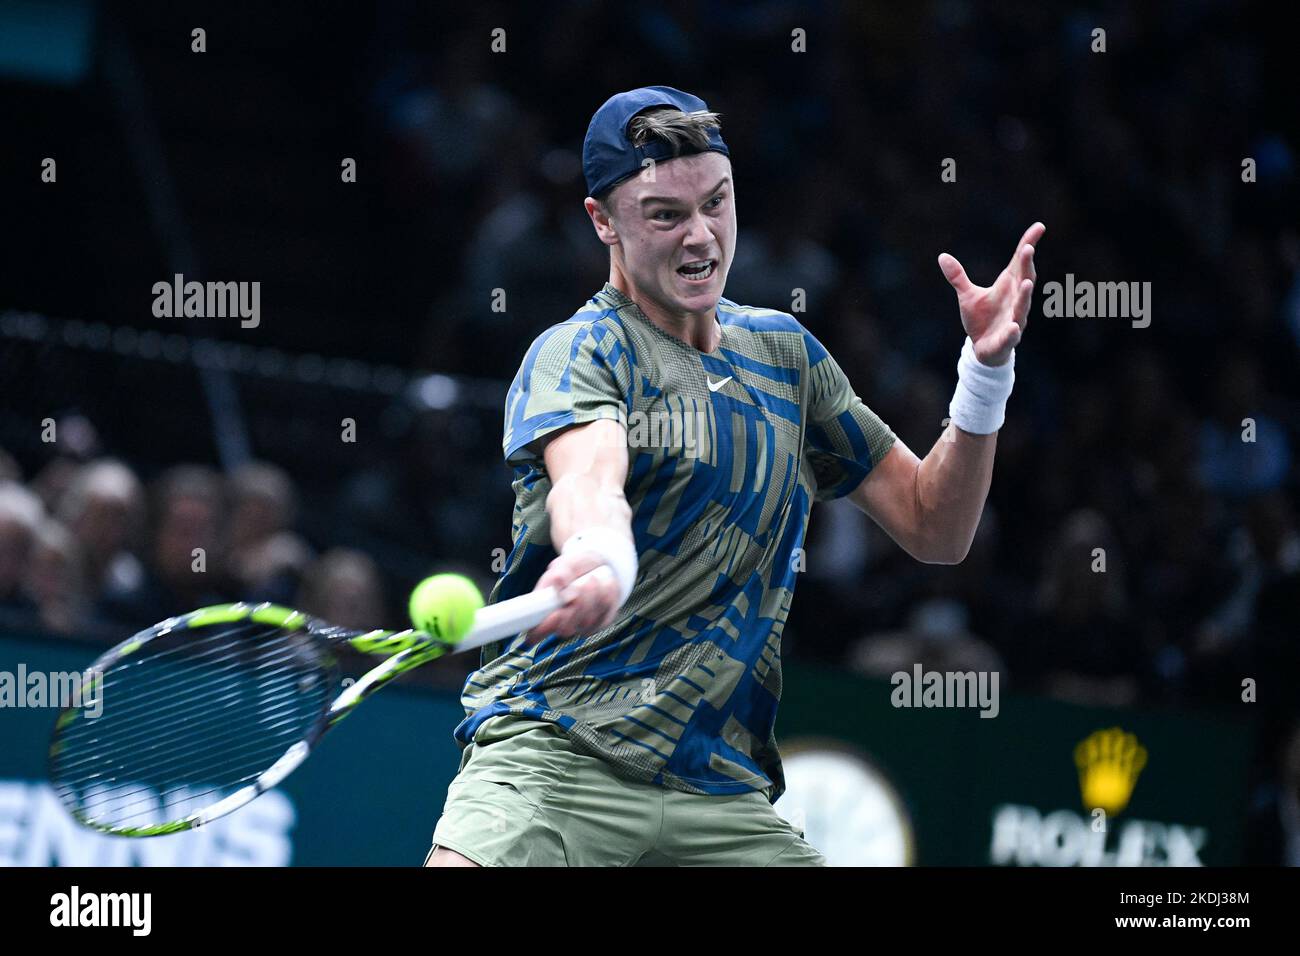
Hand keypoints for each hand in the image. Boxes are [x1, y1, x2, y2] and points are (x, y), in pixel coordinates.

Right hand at [525, 551, 620, 642]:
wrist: (598, 566)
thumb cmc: (574, 567)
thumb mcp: (565, 564)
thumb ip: (560, 574)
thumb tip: (561, 588)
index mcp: (543, 611)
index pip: (536, 632)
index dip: (542, 629)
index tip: (555, 613)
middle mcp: (561, 624)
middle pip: (565, 630)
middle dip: (576, 606)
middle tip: (581, 584)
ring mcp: (582, 626)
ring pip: (588, 621)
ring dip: (593, 596)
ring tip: (592, 578)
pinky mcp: (602, 623)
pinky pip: (607, 613)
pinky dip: (607, 595)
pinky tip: (605, 583)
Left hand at [938, 222, 1045, 366]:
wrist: (982, 350)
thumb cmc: (981, 320)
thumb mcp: (967, 296)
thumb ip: (958, 277)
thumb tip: (942, 256)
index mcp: (1009, 286)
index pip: (1020, 262)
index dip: (1028, 244)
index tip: (1039, 226)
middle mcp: (1016, 300)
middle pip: (1024, 279)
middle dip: (1027, 265)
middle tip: (1028, 248)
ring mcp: (1014, 320)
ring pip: (1022, 306)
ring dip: (1025, 295)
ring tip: (1028, 283)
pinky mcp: (1006, 339)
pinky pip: (1011, 335)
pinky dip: (1013, 331)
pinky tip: (1013, 326)